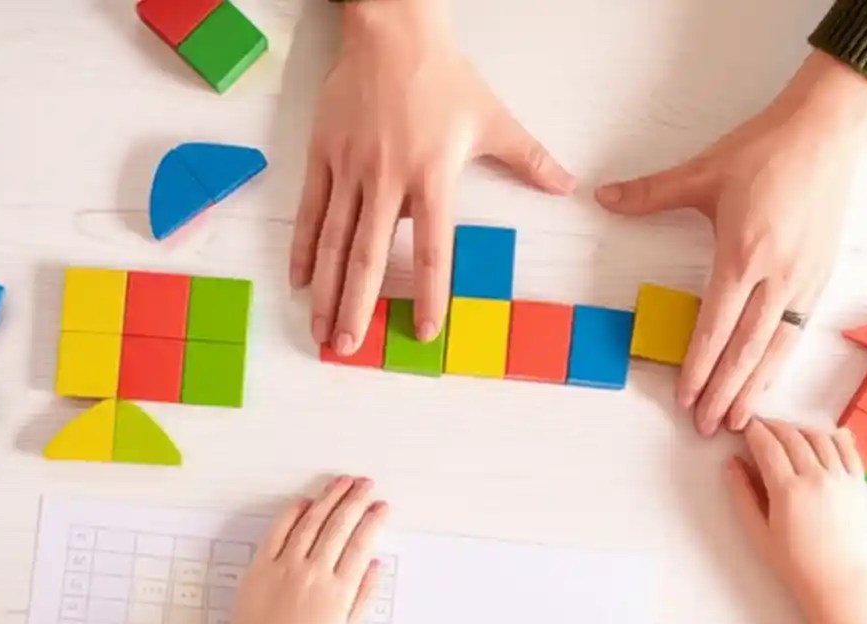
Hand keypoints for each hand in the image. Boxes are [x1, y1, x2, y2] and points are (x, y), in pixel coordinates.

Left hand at [227, 476, 387, 623]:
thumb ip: (364, 595)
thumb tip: (376, 564)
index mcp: (337, 592)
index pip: (361, 543)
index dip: (374, 520)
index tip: (381, 506)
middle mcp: (313, 575)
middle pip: (339, 525)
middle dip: (356, 499)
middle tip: (366, 484)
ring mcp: (285, 567)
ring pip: (311, 521)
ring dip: (329, 497)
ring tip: (342, 482)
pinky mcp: (261, 566)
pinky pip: (278, 530)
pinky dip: (292, 512)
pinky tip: (305, 501)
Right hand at [291, 0, 575, 354]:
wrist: (392, 32)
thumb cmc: (443, 77)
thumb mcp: (493, 118)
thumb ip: (529, 158)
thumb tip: (569, 185)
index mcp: (431, 177)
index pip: (430, 251)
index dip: (428, 295)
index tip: (424, 332)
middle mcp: (387, 180)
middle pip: (367, 256)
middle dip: (356, 306)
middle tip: (347, 347)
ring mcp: (349, 168)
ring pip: (332, 241)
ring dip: (324, 290)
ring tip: (319, 329)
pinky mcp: (323, 154)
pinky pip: (309, 210)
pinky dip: (302, 248)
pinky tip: (297, 280)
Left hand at [597, 51, 866, 435]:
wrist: (827, 133)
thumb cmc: (764, 151)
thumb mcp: (703, 171)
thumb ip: (651, 193)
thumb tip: (603, 197)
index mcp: (743, 255)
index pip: (715, 326)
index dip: (699, 367)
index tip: (685, 398)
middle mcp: (777, 276)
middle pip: (747, 350)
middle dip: (726, 393)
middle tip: (707, 427)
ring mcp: (804, 280)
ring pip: (777, 348)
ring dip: (756, 388)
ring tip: (740, 421)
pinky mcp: (822, 277)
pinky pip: (799, 331)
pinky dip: (781, 361)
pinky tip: (769, 379)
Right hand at [726, 418, 866, 605]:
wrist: (835, 576)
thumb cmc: (792, 559)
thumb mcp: (757, 530)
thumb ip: (742, 493)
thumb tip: (732, 462)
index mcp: (788, 491)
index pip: (767, 445)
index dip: (753, 430)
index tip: (745, 426)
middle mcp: (816, 478)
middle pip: (791, 435)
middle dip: (772, 425)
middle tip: (760, 426)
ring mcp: (840, 477)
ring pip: (818, 436)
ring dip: (798, 428)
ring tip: (785, 433)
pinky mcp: (857, 481)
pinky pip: (846, 446)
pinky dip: (831, 435)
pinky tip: (818, 438)